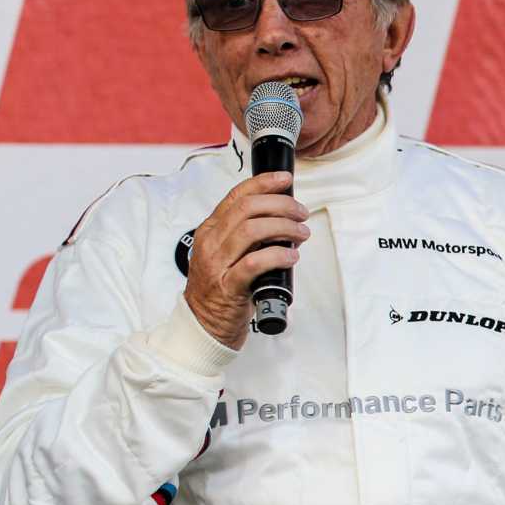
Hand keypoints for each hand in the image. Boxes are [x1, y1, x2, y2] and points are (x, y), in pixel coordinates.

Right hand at [183, 172, 307, 346]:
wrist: (204, 324)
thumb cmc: (221, 288)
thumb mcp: (228, 253)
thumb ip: (248, 235)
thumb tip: (285, 219)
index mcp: (210, 231)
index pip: (236, 196)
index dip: (263, 184)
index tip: (285, 180)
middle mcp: (211, 243)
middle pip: (247, 209)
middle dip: (280, 205)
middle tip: (301, 213)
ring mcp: (217, 265)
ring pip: (251, 230)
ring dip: (283, 227)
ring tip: (301, 233)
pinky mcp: (228, 287)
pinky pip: (254, 263)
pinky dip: (277, 255)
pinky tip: (291, 256)